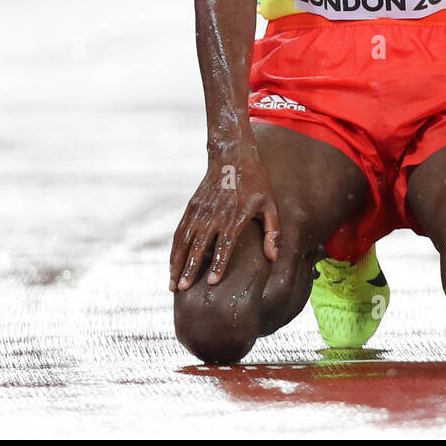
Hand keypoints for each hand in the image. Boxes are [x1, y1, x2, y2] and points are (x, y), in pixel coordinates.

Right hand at [169, 147, 279, 290]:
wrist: (232, 156)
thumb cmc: (255, 182)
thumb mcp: (270, 204)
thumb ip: (272, 231)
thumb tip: (273, 258)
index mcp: (235, 214)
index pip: (225, 243)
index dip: (218, 262)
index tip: (212, 281)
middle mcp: (214, 214)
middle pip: (199, 245)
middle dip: (190, 268)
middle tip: (183, 289)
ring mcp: (200, 210)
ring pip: (184, 241)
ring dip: (177, 263)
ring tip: (173, 286)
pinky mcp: (191, 207)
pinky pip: (180, 232)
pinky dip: (174, 250)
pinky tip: (172, 266)